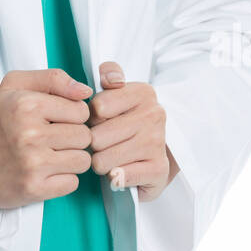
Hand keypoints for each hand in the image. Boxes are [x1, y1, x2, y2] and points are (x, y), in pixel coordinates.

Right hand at [0, 68, 93, 209]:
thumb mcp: (14, 85)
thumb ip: (53, 79)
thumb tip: (86, 92)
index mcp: (26, 104)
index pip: (81, 110)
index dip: (71, 114)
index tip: (53, 119)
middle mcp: (29, 134)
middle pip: (85, 136)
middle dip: (72, 137)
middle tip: (50, 139)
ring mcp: (31, 164)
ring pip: (83, 160)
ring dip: (70, 159)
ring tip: (48, 155)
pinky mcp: (33, 189)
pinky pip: (72, 183)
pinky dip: (62, 179)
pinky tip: (44, 172)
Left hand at [87, 62, 178, 201]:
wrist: (158, 151)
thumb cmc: (128, 121)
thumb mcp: (118, 92)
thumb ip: (109, 73)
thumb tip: (112, 80)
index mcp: (143, 92)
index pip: (97, 106)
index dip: (92, 117)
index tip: (102, 119)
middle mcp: (154, 116)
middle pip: (96, 137)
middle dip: (94, 143)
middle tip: (104, 143)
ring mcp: (157, 143)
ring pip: (102, 160)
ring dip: (101, 162)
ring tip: (111, 157)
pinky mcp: (158, 170)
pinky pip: (118, 177)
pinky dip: (114, 178)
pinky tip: (120, 171)